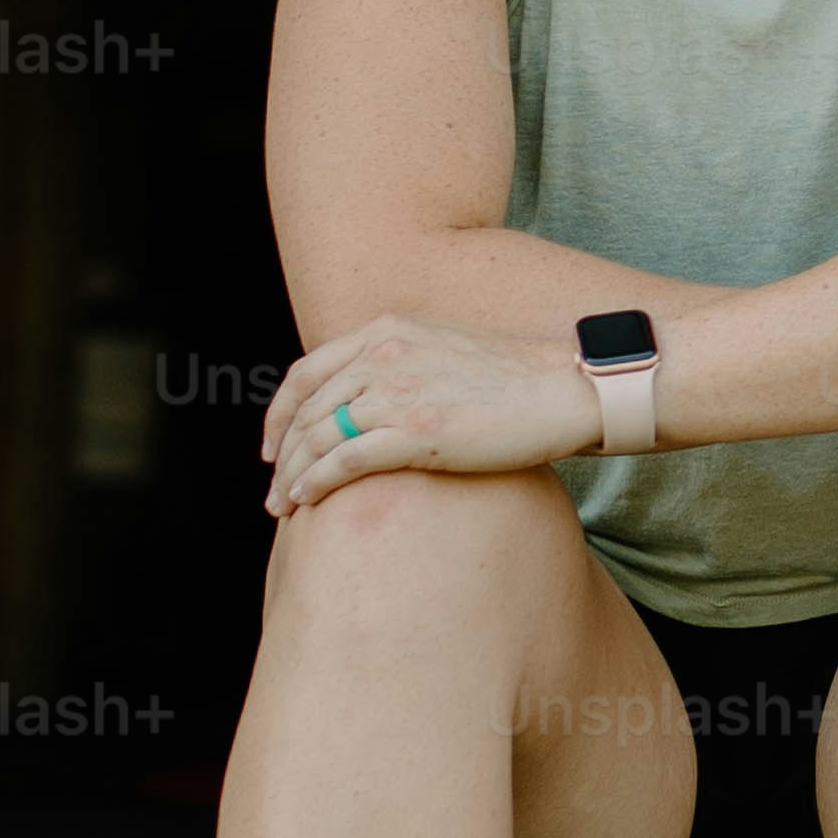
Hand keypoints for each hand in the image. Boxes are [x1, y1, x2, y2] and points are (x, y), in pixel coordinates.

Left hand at [261, 313, 586, 518]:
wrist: (564, 389)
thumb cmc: (514, 380)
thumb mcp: (444, 351)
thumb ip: (401, 364)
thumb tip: (372, 401)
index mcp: (386, 331)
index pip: (307, 372)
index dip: (280, 413)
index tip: (275, 445)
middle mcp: (383, 355)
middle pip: (305, 408)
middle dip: (282, 452)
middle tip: (273, 487)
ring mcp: (398, 392)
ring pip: (317, 437)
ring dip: (292, 475)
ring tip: (283, 506)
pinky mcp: (416, 432)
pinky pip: (344, 460)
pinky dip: (316, 482)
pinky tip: (307, 501)